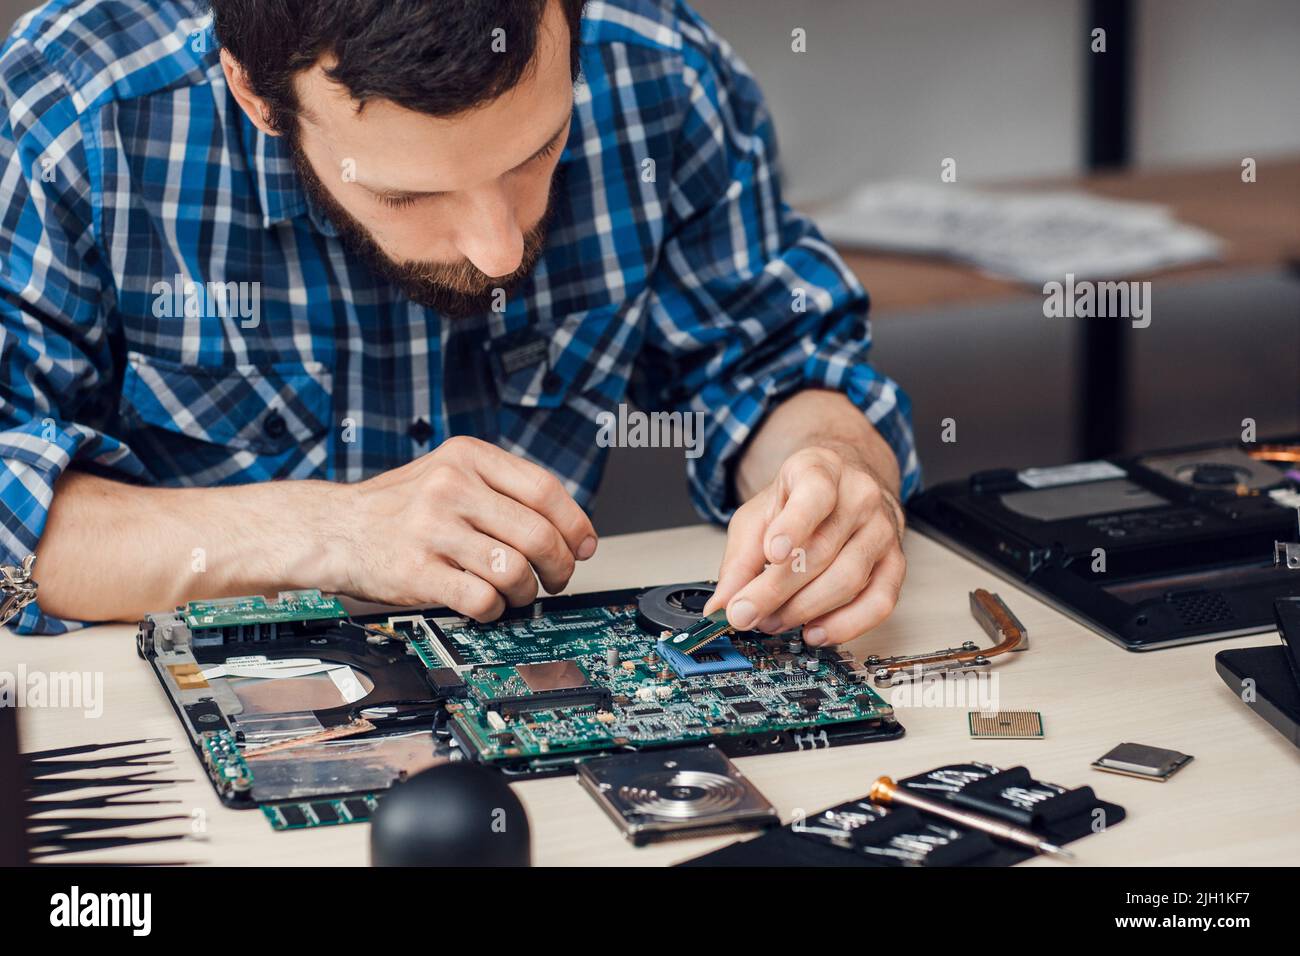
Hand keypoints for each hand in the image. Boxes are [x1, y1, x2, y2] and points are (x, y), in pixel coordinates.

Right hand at [327, 436, 596, 618]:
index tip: (585, 547)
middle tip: (556, 579)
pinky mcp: (416, 572)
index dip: (575, 525)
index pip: (545, 490)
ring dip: (526, 591)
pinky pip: (481, 599)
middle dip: (559, 566)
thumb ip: (501, 490)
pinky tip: (487, 604)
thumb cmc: (400, 508)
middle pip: (538, 534)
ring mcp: (432, 529)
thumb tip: (568, 529)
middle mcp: (451, 487)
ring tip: (517, 593)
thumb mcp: (449, 473)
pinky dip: (494, 609)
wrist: (332, 529)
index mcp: (467, 457)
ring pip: (514, 570)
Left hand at [704, 446, 904, 646]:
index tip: (772, 552)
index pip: (814, 494)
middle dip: (777, 590)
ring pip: (848, 580)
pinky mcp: (895, 563)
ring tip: (771, 621)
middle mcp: (859, 496)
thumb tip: (722, 606)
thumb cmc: (799, 503)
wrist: (843, 492)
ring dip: (803, 610)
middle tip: (746, 613)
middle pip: (822, 550)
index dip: (794, 524)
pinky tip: (815, 632)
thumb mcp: (758, 516)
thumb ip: (739, 559)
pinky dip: (845, 625)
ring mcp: (882, 530)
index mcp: (821, 470)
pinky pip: (879, 602)